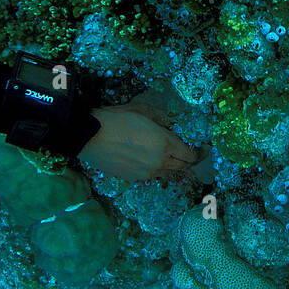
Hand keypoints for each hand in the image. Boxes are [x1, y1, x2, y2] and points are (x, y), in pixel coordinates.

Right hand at [78, 103, 200, 180]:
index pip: (189, 154)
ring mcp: (146, 173)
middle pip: (181, 167)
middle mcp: (159, 161)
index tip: (198, 151)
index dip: (196, 153)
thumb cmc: (116, 119)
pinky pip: (151, 176)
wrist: (90, 137)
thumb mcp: (142, 110)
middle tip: (189, 157)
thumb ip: (160, 118)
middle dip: (187, 162)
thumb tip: (169, 124)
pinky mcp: (133, 178)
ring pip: (167, 174)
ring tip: (171, 162)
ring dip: (171, 168)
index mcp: (165, 143)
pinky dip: (155, 171)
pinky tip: (151, 164)